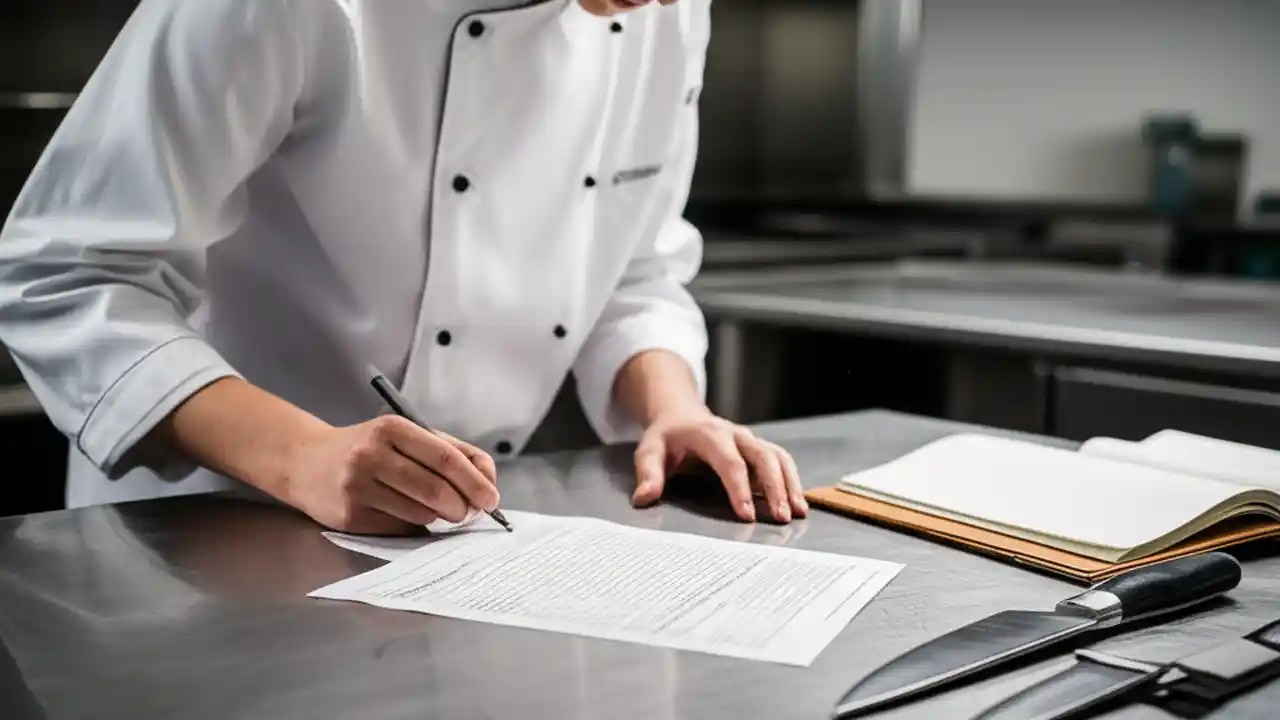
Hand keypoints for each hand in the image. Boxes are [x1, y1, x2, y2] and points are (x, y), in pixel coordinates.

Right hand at [283, 415, 499, 534]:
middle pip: (436, 489)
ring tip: (436, 509)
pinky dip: (414, 525)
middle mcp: (372, 455)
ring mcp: (358, 486)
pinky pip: (399, 528)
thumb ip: (449, 451)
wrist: (307, 462)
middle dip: (463, 507)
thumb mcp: (405, 435)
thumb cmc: (369, 449)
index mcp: (392, 429)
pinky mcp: (349, 515)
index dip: (475, 482)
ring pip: (420, 513)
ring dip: (439, 517)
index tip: (491, 499)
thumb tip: (488, 481)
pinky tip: (405, 513)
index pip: (446, 458)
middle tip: (470, 513)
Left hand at [631, 408, 807, 522]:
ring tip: (799, 512)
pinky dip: (792, 480)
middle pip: (764, 457)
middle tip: (782, 518)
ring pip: (778, 458)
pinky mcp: (759, 449)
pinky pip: (781, 462)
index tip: (746, 516)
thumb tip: (644, 499)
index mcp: (710, 435)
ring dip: (791, 484)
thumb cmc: (667, 437)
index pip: (730, 463)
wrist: (681, 414)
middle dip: (775, 487)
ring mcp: (751, 441)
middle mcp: (736, 435)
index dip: (739, 489)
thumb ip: (648, 474)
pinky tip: (798, 503)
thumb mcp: (650, 450)